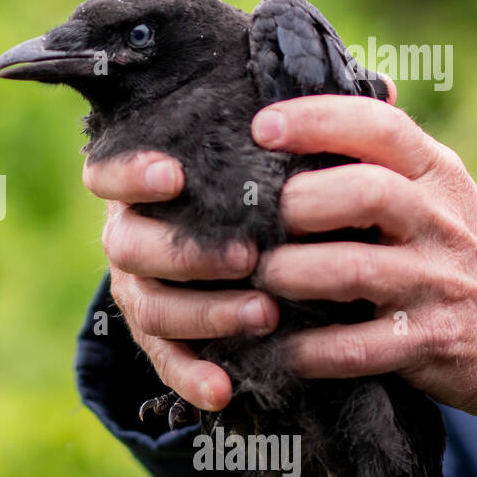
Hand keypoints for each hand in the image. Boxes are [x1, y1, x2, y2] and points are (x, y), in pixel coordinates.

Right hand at [83, 153, 278, 414]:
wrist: (242, 243)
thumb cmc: (248, 182)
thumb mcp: (254, 152)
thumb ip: (285, 128)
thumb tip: (369, 85)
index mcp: (135, 185)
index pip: (107, 173)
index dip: (132, 175)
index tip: (173, 176)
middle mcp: (125, 237)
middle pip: (131, 247)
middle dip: (188, 253)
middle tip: (247, 255)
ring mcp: (136, 289)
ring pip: (152, 307)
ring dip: (206, 313)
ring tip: (264, 315)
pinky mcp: (157, 337)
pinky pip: (166, 361)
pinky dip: (192, 377)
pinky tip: (223, 391)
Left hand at [251, 95, 476, 442]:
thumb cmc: (459, 251)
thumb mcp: (440, 190)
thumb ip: (387, 151)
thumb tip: (335, 86)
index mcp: (435, 175)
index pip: (380, 126)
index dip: (316, 120)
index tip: (260, 128)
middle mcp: (438, 221)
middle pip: (363, 192)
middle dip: (297, 204)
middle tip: (256, 223)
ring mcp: (436, 283)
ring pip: (351, 269)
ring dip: (290, 274)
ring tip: (261, 280)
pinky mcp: (429, 342)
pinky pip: (356, 347)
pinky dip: (308, 350)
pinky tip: (278, 347)